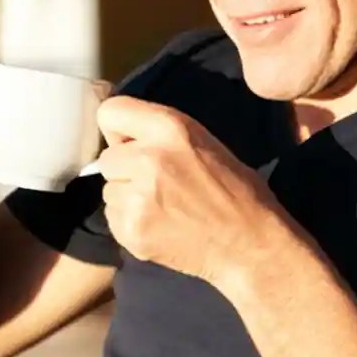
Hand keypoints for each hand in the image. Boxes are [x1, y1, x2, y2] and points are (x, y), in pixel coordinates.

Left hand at [95, 96, 292, 285]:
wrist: (249, 244)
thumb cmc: (234, 190)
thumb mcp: (203, 141)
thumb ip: (159, 134)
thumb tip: (122, 140)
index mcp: (170, 128)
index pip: (110, 112)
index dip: (119, 131)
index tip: (131, 144)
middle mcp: (148, 158)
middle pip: (106, 159)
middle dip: (125, 170)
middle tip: (156, 182)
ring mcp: (137, 198)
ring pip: (109, 191)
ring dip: (127, 198)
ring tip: (163, 207)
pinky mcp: (132, 230)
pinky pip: (113, 218)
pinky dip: (130, 222)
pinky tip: (160, 224)